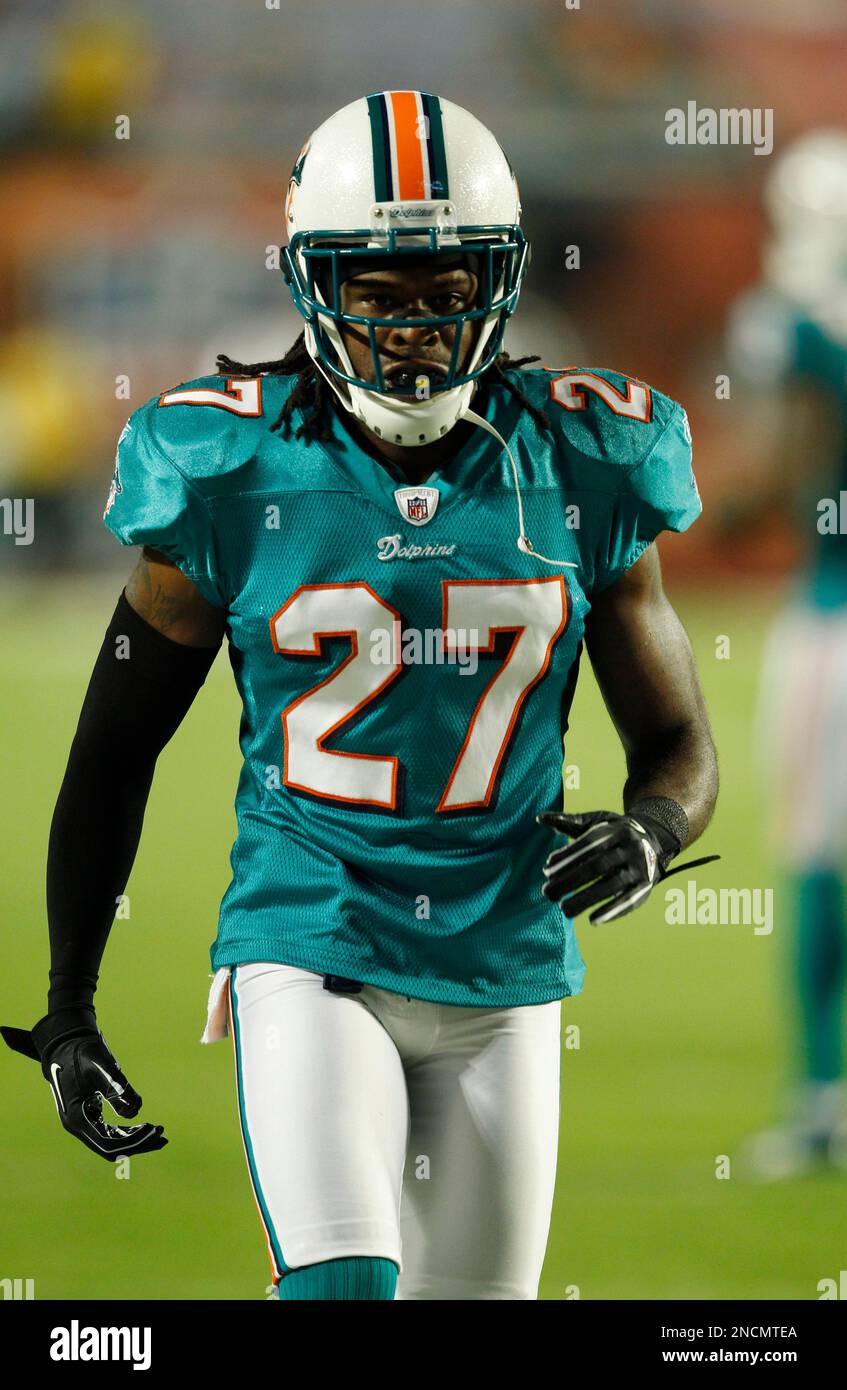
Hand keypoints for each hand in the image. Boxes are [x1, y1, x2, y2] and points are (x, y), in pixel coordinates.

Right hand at [1, 1008, 166, 1161]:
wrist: (67, 1045)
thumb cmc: (83, 1052)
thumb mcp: (102, 1065)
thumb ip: (117, 1086)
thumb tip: (137, 1110)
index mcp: (77, 1118)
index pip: (107, 1144)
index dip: (132, 1141)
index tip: (152, 1129)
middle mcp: (78, 1126)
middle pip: (111, 1147)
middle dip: (137, 1143)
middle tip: (163, 1136)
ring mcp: (84, 1122)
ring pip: (112, 1142)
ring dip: (136, 1140)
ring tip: (160, 1134)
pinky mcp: (91, 1116)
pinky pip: (111, 1132)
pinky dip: (128, 1132)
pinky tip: (146, 1127)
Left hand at [538, 807, 717, 924]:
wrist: (652, 839)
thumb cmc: (613, 832)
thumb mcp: (595, 822)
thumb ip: (568, 821)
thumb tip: (540, 818)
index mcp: (616, 830)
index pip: (588, 845)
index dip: (567, 858)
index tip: (546, 871)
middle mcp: (630, 848)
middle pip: (597, 867)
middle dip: (570, 881)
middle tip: (547, 893)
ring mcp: (640, 868)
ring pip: (611, 886)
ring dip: (585, 900)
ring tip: (563, 910)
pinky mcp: (646, 887)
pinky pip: (629, 901)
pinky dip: (611, 912)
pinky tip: (592, 920)